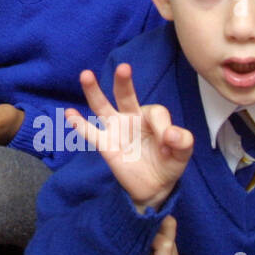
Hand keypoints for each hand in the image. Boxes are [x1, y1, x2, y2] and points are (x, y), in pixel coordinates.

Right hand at [66, 63, 192, 212]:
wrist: (155, 186)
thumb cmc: (168, 163)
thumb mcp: (183, 153)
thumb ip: (183, 141)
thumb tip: (171, 134)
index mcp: (151, 117)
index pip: (155, 112)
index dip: (164, 127)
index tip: (169, 145)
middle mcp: (131, 118)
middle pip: (125, 96)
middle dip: (123, 82)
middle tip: (123, 67)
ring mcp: (116, 130)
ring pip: (102, 108)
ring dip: (94, 92)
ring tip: (86, 75)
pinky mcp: (106, 146)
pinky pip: (91, 134)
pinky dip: (80, 124)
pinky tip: (70, 114)